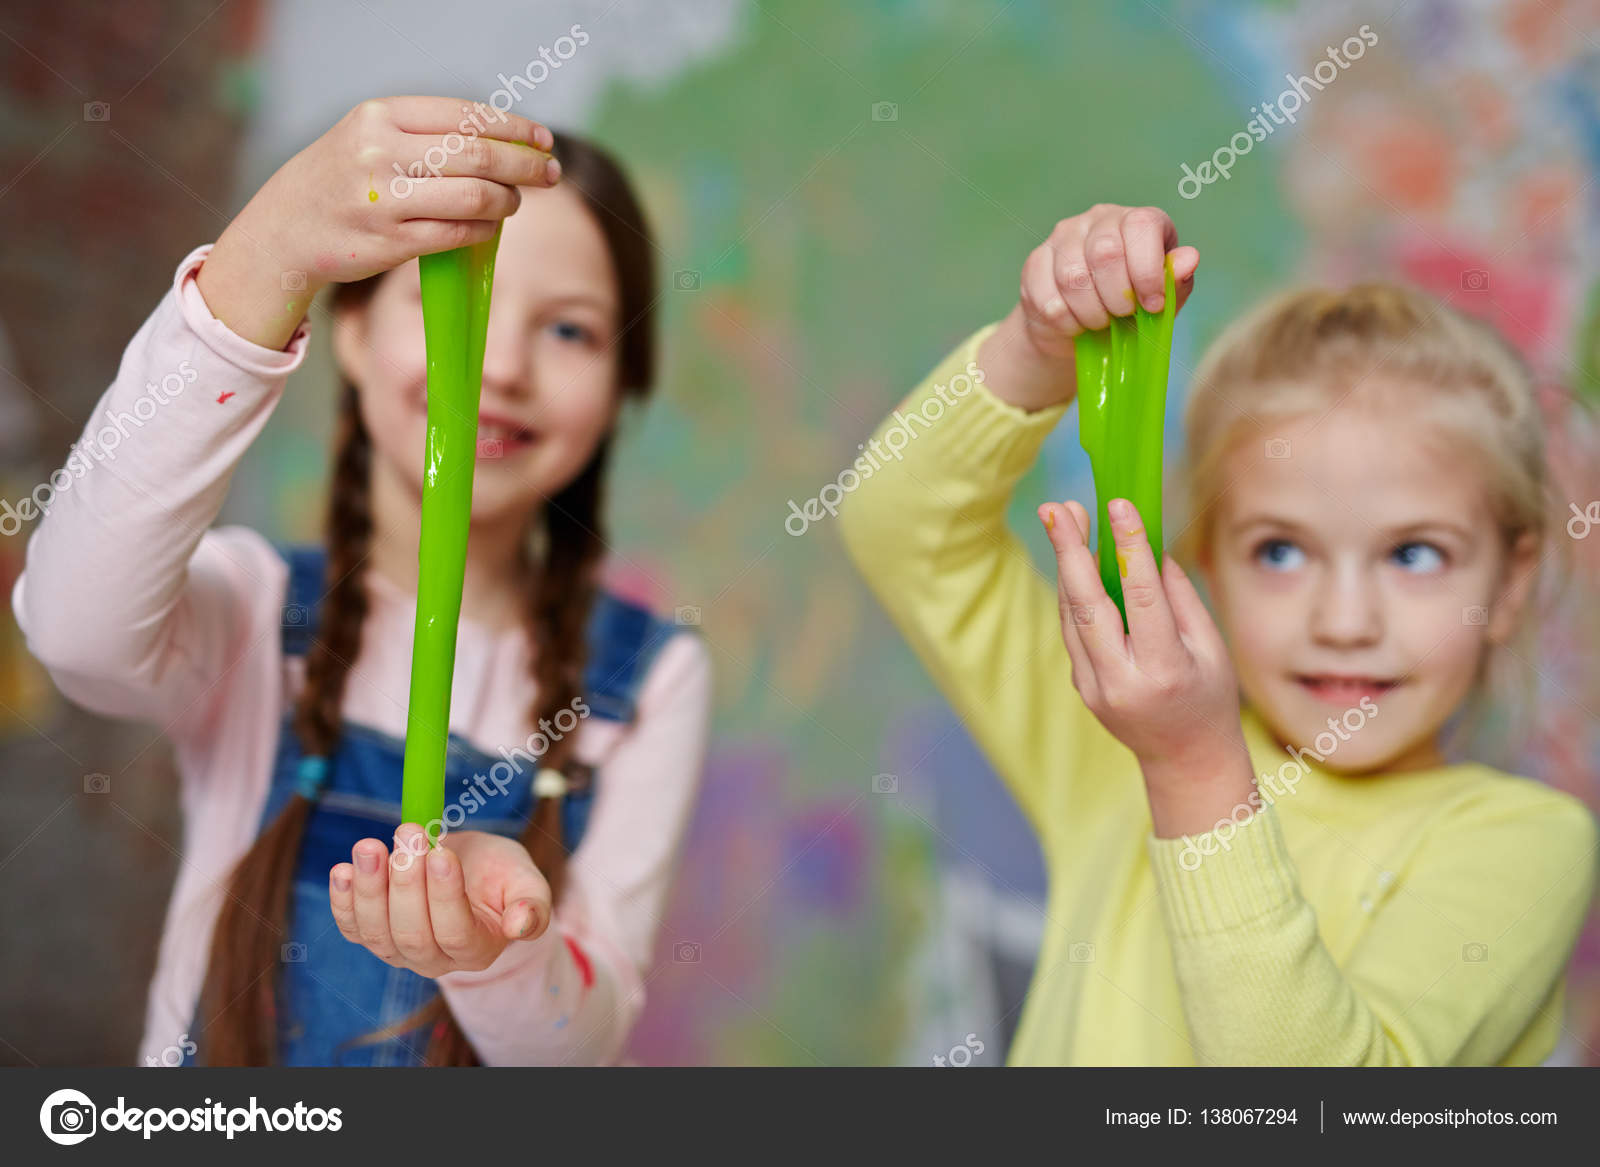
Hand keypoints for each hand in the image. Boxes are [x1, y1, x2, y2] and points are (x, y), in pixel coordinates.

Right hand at [197, 96, 559, 347]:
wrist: (284, 229)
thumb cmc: (339, 180)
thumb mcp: (369, 137)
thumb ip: (425, 134)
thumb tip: (502, 140)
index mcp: (379, 116)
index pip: (465, 115)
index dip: (513, 128)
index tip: (542, 139)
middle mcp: (379, 152)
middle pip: (478, 155)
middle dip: (525, 165)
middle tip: (550, 173)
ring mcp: (384, 199)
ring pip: (475, 196)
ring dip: (508, 201)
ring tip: (515, 202)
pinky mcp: (390, 242)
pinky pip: (458, 233)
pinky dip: (484, 229)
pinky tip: (490, 226)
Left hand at [330, 825, 552, 976]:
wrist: (470, 874)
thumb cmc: (500, 877)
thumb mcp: (526, 882)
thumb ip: (532, 905)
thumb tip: (522, 926)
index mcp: (477, 949)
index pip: (456, 932)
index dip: (445, 896)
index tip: (440, 853)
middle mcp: (435, 960)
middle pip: (413, 934)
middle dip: (406, 884)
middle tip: (408, 833)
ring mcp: (400, 951)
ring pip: (377, 932)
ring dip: (369, 888)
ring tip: (369, 846)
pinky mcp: (373, 934)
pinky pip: (352, 926)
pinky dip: (342, 900)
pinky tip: (342, 870)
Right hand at [981, 205, 1199, 411]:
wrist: (1082, 330)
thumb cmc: (1132, 310)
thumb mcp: (1163, 300)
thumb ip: (1177, 281)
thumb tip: (1189, 258)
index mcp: (1137, 221)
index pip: (1141, 227)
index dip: (1148, 271)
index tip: (1152, 305)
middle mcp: (1098, 219)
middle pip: (1104, 252)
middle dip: (1117, 297)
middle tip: (1123, 316)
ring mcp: (1062, 237)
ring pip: (1072, 277)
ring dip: (1091, 313)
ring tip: (1100, 322)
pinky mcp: (1035, 262)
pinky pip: (1048, 297)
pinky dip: (1066, 322)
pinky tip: (1075, 324)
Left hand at [1038, 496, 1256, 837]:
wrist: (1185, 760)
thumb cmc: (1208, 698)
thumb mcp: (1210, 647)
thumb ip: (1178, 598)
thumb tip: (1148, 547)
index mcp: (1163, 670)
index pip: (1141, 598)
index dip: (1129, 548)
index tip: (1120, 505)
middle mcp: (1120, 680)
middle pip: (1088, 606)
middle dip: (1070, 550)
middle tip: (1058, 507)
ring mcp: (1094, 686)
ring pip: (1072, 615)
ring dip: (1066, 564)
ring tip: (1063, 517)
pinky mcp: (1081, 685)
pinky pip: (1072, 629)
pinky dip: (1072, 591)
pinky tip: (1075, 558)